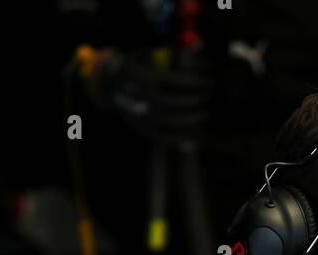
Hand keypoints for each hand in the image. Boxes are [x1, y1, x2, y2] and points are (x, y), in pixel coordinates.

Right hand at [88, 48, 213, 144]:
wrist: (110, 86)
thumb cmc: (135, 67)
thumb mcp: (145, 54)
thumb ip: (167, 55)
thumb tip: (196, 54)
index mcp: (142, 78)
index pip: (174, 81)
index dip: (193, 82)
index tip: (206, 81)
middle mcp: (141, 100)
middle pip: (175, 103)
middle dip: (194, 100)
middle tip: (207, 96)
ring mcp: (141, 118)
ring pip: (172, 122)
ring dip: (192, 119)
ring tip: (204, 113)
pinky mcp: (143, 132)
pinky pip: (167, 138)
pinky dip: (183, 138)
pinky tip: (197, 134)